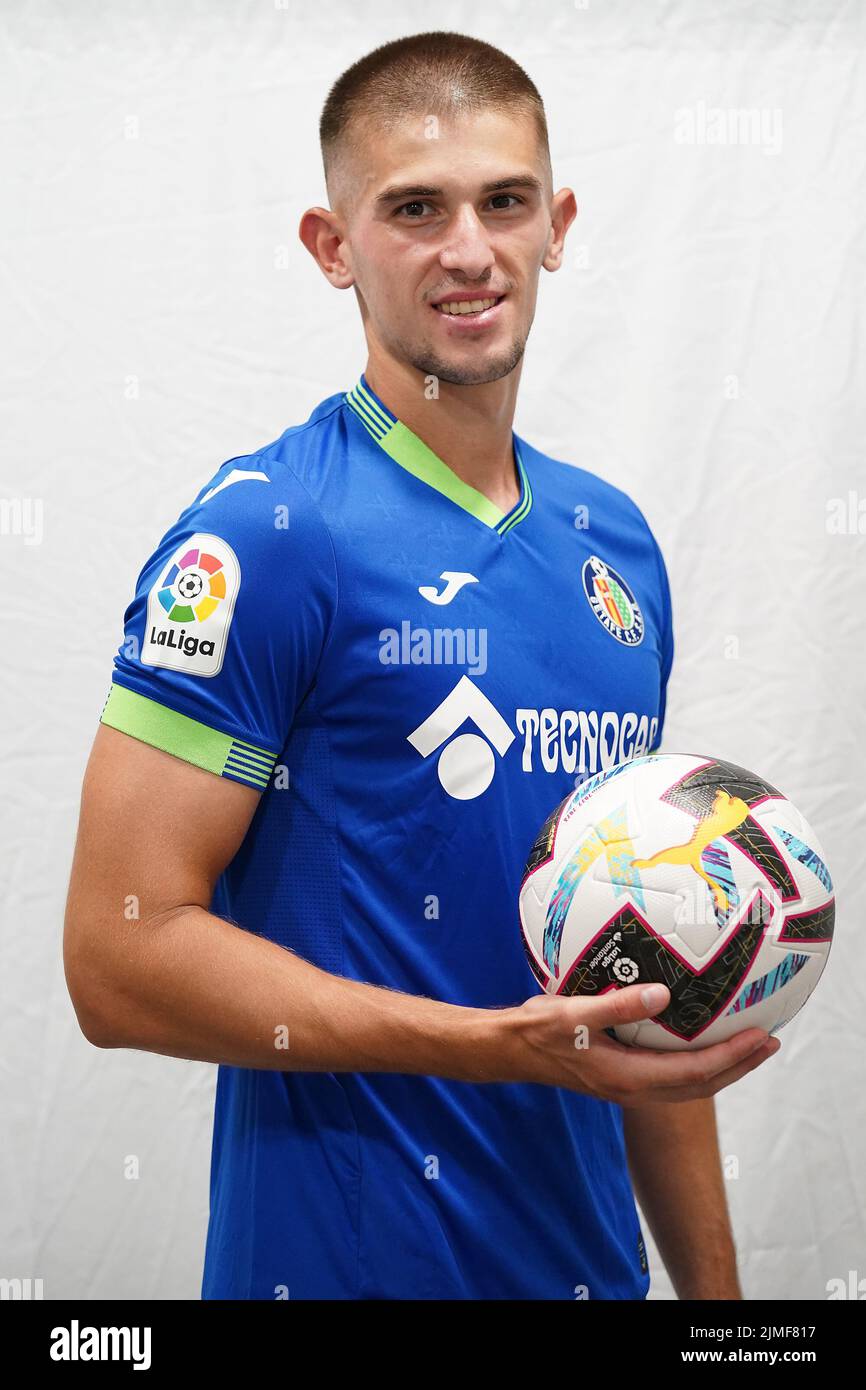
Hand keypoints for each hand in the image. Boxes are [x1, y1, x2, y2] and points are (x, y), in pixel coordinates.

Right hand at [506, 983, 779, 1103]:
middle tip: (769, 1042)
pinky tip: (703, 1044)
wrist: (510, 1050)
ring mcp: (628, 1087)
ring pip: (689, 1086)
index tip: (761, 1038)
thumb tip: (663, 994)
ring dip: (723, 1068)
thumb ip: (620, 1005)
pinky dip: (698, 1064)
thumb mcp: (576, 1012)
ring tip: (748, 1047)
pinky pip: (672, 1077)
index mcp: (627, 1078)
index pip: (694, 1073)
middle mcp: (633, 1089)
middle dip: (739, 1066)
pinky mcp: (622, 1078)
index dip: (732, 1057)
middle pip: (701, 1086)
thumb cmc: (538, 1030)